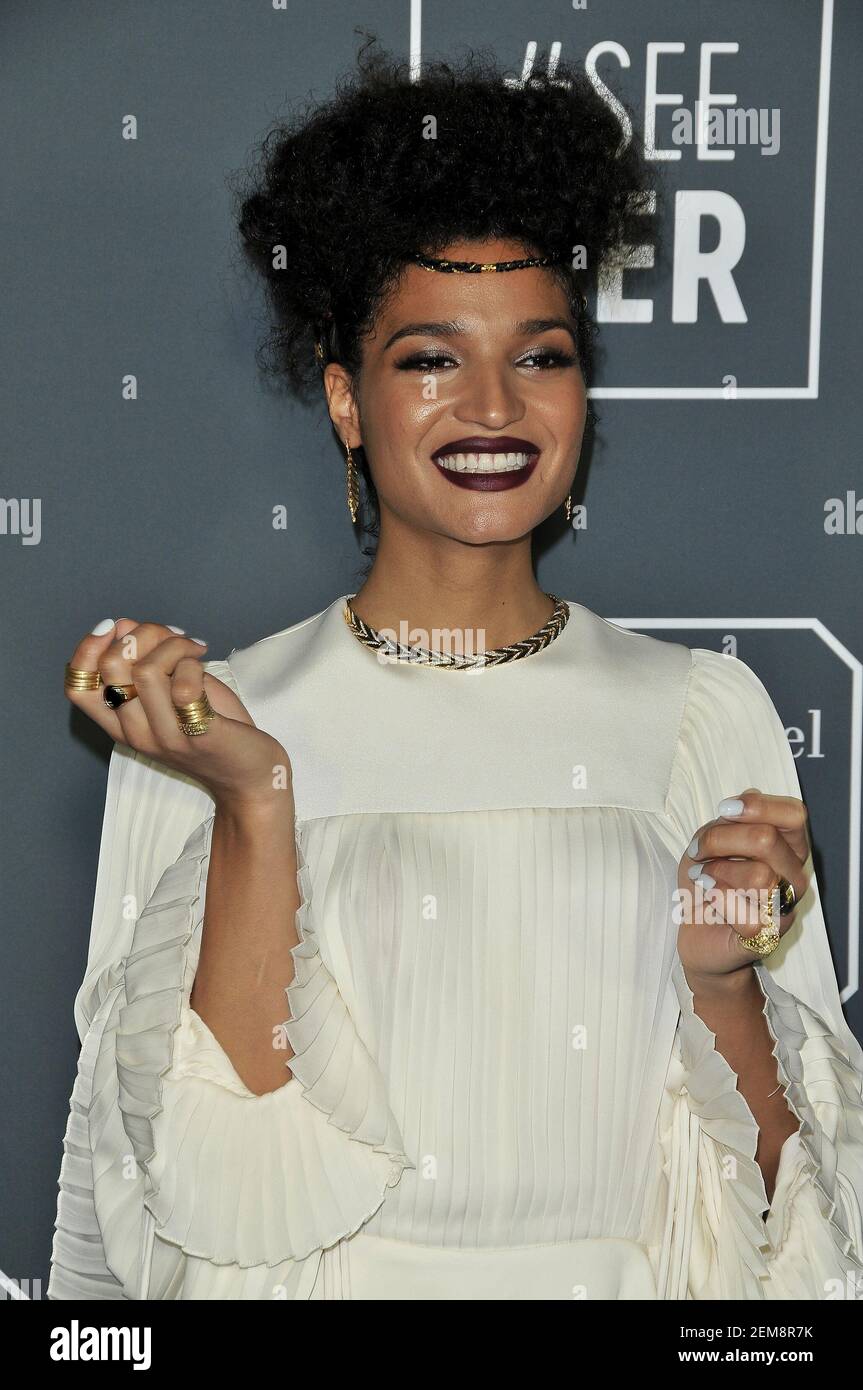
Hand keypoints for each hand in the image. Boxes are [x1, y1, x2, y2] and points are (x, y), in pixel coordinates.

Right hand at [65, 618, 293, 813]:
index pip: (78, 687)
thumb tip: (124, 626)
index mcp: (122, 726)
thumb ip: (144, 662)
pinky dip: (195, 666)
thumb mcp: (170, 693)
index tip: (116, 627)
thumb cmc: (212, 728)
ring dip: (173, 646)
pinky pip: (185, 686)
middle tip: (173, 639)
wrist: (252, 776)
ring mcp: (166, 738)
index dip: (87, 648)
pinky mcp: (198, 736)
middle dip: (142, 634)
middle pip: (111, 666)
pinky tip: (205, 666)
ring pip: (146, 670)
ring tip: (194, 651)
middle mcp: (137, 734)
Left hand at [676, 787, 811, 990]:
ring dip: (717, 872)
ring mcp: (784, 908)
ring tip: (704, 878)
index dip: (757, 806)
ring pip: (759, 876)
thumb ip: (732, 820)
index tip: (723, 811)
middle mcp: (794, 876)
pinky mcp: (767, 937)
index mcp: (787, 848)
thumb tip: (749, 797)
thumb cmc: (707, 880)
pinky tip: (710, 901)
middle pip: (767, 839)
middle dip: (720, 840)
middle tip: (699, 851)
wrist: (694, 929)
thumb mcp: (710, 840)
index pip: (794, 814)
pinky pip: (746, 914)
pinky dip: (718, 901)